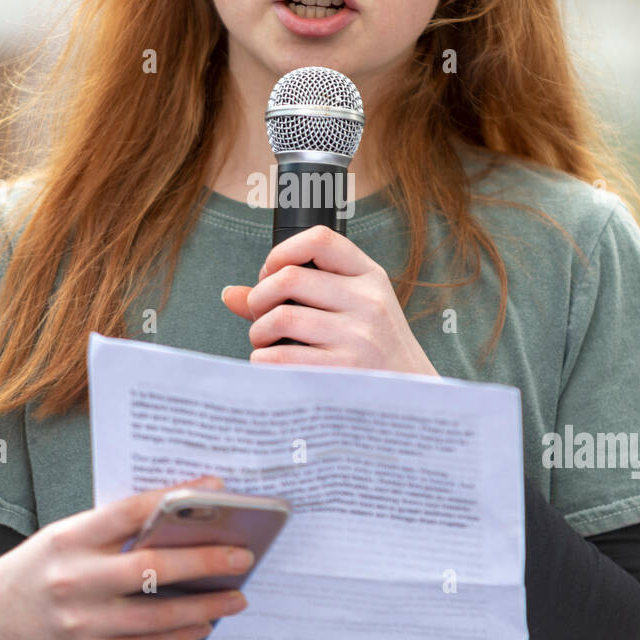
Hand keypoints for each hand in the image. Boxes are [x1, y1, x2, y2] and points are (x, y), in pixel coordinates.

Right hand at [0, 475, 250, 639]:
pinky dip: (180, 633)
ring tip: (238, 597)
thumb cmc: (43, 569)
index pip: (132, 512)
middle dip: (204, 560)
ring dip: (204, 605)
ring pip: (156, 614)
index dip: (177, 499)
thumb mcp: (67, 537)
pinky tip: (205, 623)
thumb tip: (182, 517)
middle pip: (152, 567)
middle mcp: (74, 578)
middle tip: (244, 556)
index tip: (218, 491)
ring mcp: (80, 621)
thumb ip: (114, 531)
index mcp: (70, 537)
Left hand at [221, 224, 439, 374]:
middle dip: (261, 296)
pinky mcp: (341, 371)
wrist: (409, 400)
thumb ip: (297, 296)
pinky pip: (278, 357)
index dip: (282, 251)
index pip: (321, 239)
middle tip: (261, 314)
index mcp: (370, 277)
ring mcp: (358, 337)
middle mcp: (368, 302)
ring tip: (264, 340)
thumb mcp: (351, 310)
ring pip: (280, 316)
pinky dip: (262, 359)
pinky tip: (271, 362)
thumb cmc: (371, 351)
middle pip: (290, 277)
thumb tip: (230, 294)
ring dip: (258, 330)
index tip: (270, 272)